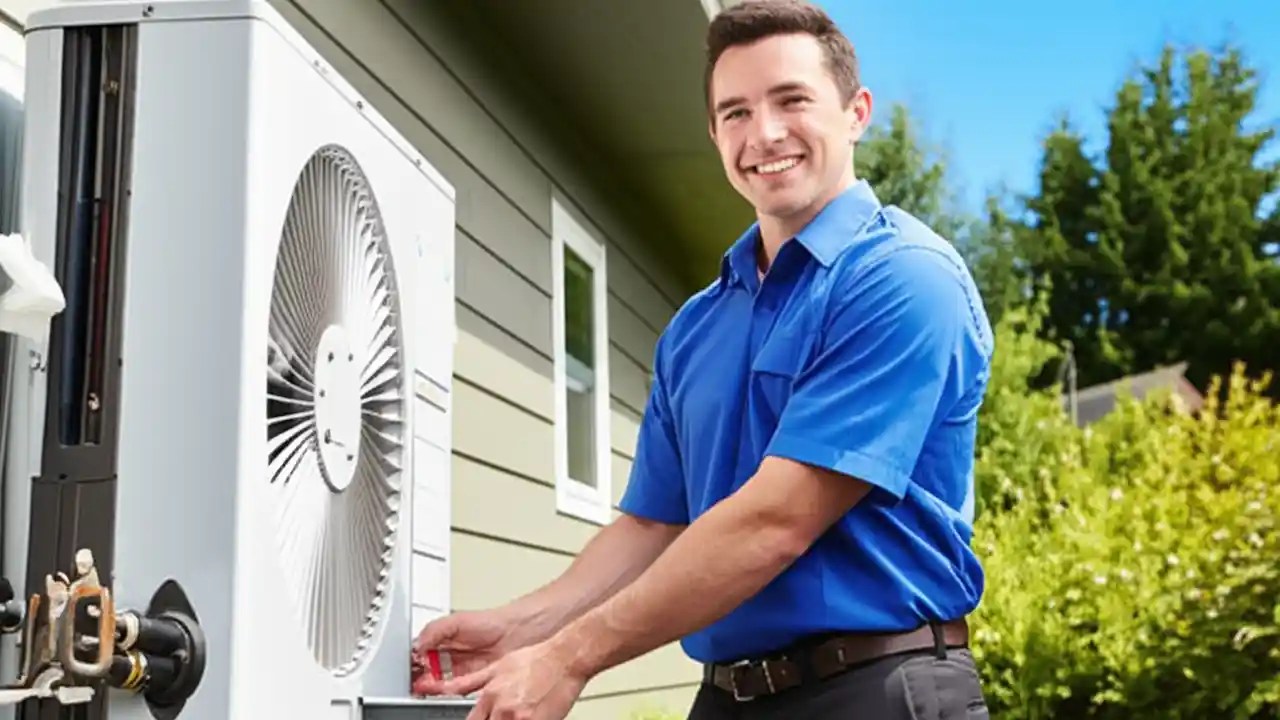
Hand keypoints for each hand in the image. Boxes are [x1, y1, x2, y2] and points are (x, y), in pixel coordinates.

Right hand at [411, 609, 522, 696]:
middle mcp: (450, 656)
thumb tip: (417, 644)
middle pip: (427, 670)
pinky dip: (445, 690)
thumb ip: (434, 630)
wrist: (517, 633)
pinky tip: (440, 688)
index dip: (413, 659)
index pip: (421, 652)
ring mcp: (460, 671)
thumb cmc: (491, 622)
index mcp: (442, 639)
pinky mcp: (471, 682)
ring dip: (429, 685)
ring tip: (421, 685)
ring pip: (439, 681)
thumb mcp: (456, 621)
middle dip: (418, 675)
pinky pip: (454, 689)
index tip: (408, 665)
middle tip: (412, 678)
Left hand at [444, 640, 588, 719]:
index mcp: (490, 695)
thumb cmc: (537, 660)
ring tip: (520, 715)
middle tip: (504, 716)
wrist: (565, 658)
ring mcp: (519, 718)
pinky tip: (532, 716)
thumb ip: (471, 681)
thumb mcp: (498, 666)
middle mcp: (502, 708)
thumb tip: (448, 688)